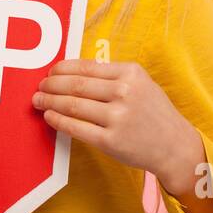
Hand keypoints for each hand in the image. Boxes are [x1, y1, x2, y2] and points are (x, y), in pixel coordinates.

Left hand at [32, 58, 205, 196]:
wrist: (175, 146)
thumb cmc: (153, 113)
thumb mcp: (141, 84)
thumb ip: (112, 75)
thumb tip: (72, 71)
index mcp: (131, 73)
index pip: (86, 67)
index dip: (62, 69)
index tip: (50, 71)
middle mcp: (125, 92)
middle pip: (76, 84)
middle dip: (51, 84)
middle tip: (39, 86)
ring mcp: (118, 117)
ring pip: (73, 105)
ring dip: (49, 101)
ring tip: (38, 100)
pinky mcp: (111, 140)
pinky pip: (76, 128)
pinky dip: (58, 121)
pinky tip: (49, 116)